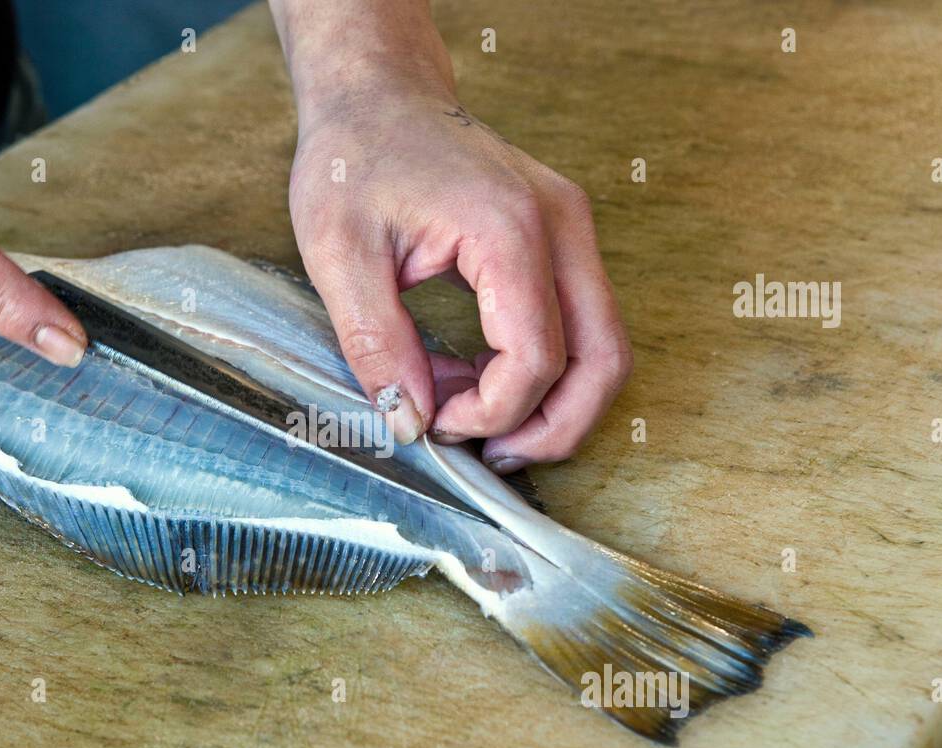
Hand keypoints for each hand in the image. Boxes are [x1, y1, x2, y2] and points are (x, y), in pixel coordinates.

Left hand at [273, 1, 631, 471]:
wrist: (380, 97)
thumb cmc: (356, 160)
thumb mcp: (338, 254)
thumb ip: (375, 343)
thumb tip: (409, 421)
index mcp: (508, 230)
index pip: (537, 359)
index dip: (492, 414)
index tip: (435, 423)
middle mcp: (561, 228)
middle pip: (603, 362)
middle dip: (552, 428)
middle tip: (488, 455)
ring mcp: (573, 232)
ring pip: (603, 350)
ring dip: (553, 404)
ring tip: (476, 420)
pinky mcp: (564, 241)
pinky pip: (579, 326)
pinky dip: (542, 370)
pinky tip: (476, 379)